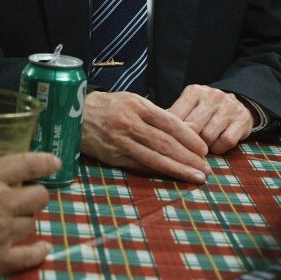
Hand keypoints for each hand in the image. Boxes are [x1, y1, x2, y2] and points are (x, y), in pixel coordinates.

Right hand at [0, 152, 58, 279]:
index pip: (26, 164)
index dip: (44, 162)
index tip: (54, 163)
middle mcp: (2, 202)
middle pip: (38, 196)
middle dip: (36, 197)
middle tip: (27, 200)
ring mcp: (4, 231)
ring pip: (32, 224)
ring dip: (26, 223)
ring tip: (18, 224)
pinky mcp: (1, 259)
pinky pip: (30, 255)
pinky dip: (38, 252)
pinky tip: (43, 249)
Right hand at [81, 91, 209, 183]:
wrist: (73, 114)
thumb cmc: (109, 106)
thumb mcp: (134, 102)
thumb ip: (161, 116)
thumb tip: (191, 128)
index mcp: (137, 106)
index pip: (170, 123)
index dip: (189, 138)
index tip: (204, 149)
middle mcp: (129, 123)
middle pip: (165, 143)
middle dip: (188, 157)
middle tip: (206, 169)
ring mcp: (120, 141)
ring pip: (154, 158)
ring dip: (178, 169)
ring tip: (195, 177)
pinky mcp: (113, 156)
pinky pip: (139, 166)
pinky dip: (158, 172)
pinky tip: (171, 177)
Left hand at [168, 84, 254, 154]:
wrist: (239, 107)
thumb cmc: (206, 111)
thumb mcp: (190, 107)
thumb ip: (173, 117)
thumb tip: (154, 130)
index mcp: (194, 91)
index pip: (176, 116)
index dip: (172, 133)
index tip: (170, 142)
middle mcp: (212, 96)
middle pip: (192, 127)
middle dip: (188, 142)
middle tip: (187, 148)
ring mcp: (228, 107)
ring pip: (208, 136)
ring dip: (204, 146)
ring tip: (202, 146)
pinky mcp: (241, 121)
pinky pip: (225, 142)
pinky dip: (218, 149)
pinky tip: (216, 146)